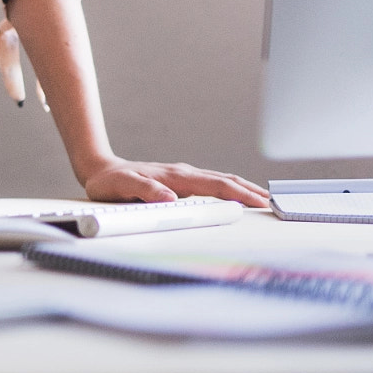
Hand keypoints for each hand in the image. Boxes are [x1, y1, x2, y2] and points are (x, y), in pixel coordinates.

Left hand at [80, 158, 270, 207]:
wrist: (100, 169)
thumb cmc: (110, 182)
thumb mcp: (121, 187)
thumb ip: (144, 191)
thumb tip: (169, 198)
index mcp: (175, 177)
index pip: (214, 185)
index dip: (238, 194)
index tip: (258, 202)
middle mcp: (183, 173)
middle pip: (224, 180)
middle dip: (250, 190)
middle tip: (272, 203)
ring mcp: (183, 175)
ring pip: (220, 179)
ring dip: (243, 188)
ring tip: (264, 199)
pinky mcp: (180, 180)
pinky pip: (211, 183)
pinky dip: (230, 188)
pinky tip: (237, 194)